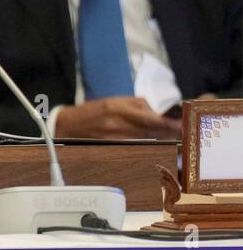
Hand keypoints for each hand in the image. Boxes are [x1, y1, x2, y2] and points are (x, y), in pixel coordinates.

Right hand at [54, 97, 180, 139]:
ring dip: (160, 140)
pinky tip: (153, 145)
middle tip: (181, 132)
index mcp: (118, 108)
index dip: (168, 123)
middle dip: (168, 133)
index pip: (150, 118)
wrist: (67, 125)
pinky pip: (135, 148)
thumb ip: (137, 105)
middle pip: (151, 132)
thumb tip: (157, 113)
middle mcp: (117, 124)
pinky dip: (146, 146)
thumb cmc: (92, 111)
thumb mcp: (113, 101)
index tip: (181, 124)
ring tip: (171, 138)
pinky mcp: (112, 148)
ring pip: (146, 141)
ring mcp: (115, 139)